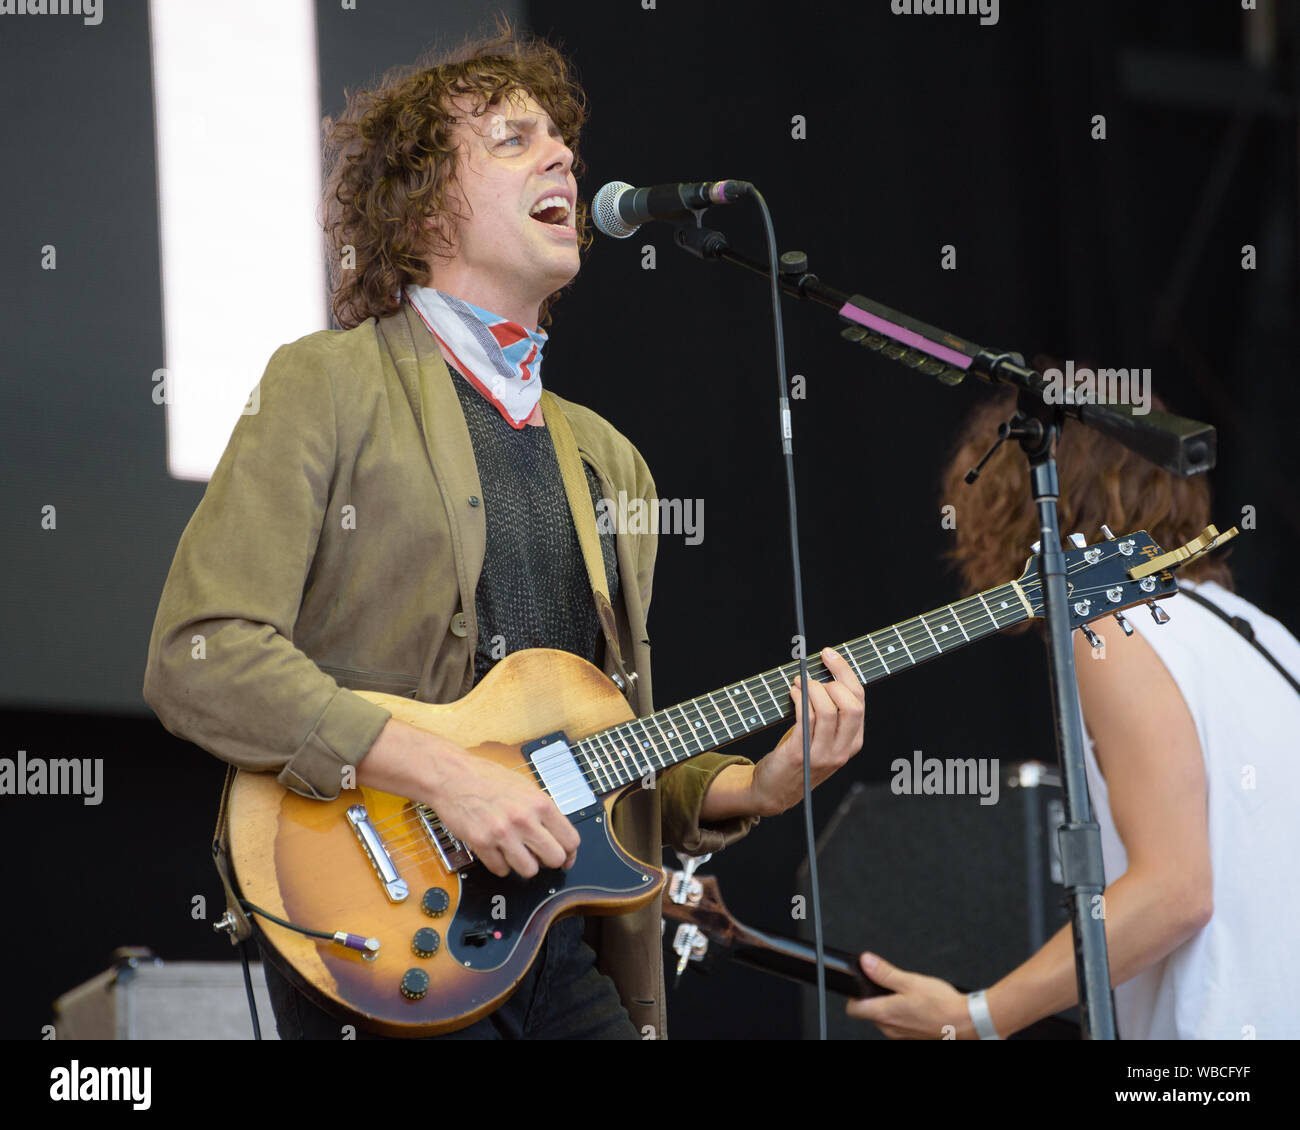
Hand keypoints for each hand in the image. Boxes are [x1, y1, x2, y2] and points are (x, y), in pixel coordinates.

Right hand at [427, 747, 580, 879]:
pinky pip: (501, 870)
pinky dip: (500, 864)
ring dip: (523, 865)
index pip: (570, 840)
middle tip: (540, 856)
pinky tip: (497, 850)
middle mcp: (524, 819)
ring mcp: (503, 833)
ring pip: (529, 870)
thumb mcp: (525, 787)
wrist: (454, 776)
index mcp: (540, 804)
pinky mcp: (482, 844)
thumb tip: (558, 835)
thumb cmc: (487, 778)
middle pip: (554, 859)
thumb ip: (543, 811)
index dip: (570, 854)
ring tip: (516, 852)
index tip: (566, 858)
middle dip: (548, 861)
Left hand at [748, 647, 864, 815]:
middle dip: (833, 679)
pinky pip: (805, 719)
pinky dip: (799, 699)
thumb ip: (831, 713)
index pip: (859, 701)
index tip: (830, 654)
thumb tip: (824, 671)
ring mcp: (823, 755)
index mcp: (853, 742)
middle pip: (850, 705)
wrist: (775, 791)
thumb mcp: (823, 738)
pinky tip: (793, 692)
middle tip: (814, 670)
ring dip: (811, 688)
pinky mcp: (800, 755)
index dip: (845, 673)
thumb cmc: (799, 756)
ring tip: (799, 681)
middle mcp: (842, 750)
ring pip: (827, 710)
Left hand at [846, 952, 974, 1038]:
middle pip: (869, 1013)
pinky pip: (899, 1025)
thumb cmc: (941, 1004)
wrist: (965, 1022)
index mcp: (884, 1013)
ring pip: (885, 1019)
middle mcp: (890, 1028)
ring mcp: (901, 1035)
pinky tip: (916, 1005)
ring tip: (906, 994)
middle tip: (889, 985)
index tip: (861, 985)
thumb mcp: (909, 980)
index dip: (854, 995)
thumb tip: (866, 962)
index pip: (853, 1009)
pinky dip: (902, 1014)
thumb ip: (884, 972)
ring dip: (890, 1006)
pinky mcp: (912, 1037)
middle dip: (874, 998)